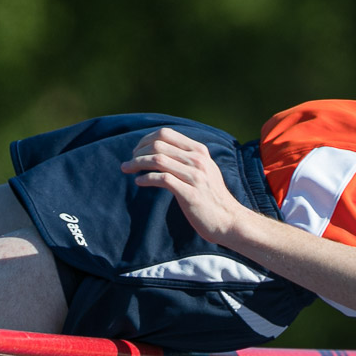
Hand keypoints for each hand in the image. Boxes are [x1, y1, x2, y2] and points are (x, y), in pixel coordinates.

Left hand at [121, 127, 247, 242]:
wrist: (228, 221)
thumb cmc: (212, 197)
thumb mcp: (204, 170)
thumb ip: (187, 159)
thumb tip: (161, 152)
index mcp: (200, 151)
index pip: (166, 134)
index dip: (146, 139)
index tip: (137, 150)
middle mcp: (198, 160)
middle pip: (158, 145)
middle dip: (138, 152)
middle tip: (129, 162)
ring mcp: (195, 176)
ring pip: (158, 160)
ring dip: (137, 163)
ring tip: (126, 169)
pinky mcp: (190, 193)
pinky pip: (162, 179)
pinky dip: (146, 178)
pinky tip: (139, 182)